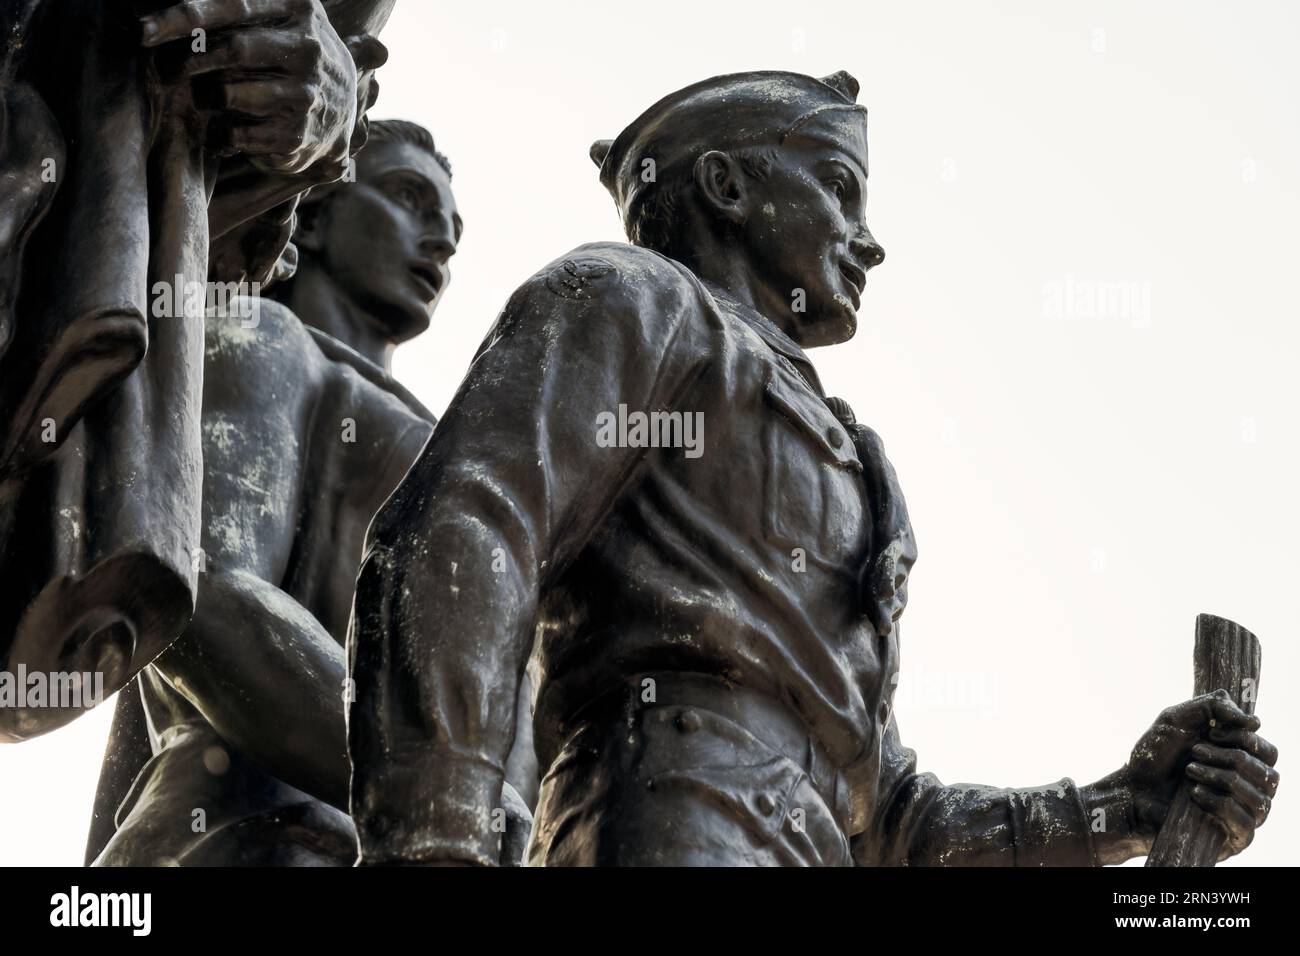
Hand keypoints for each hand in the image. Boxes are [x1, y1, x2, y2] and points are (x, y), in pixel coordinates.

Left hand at [142, 0, 359, 176]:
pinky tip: (221, 132)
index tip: (141, 31)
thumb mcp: (275, 14)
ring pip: (229, 94)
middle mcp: (309, 49)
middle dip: (188, 60)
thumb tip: (163, 13)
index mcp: (298, 8)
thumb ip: (233, 4)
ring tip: (204, 100)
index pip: (232, 5)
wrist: (341, 109)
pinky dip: (218, 135)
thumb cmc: (286, 53)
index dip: (182, 18)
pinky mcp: (298, 136)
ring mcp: (306, 94)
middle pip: (233, 49)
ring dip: (204, 98)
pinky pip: (236, 134)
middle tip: (165, 69)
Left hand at [1127, 690, 1278, 857]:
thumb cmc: (1153, 757)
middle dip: (1232, 758)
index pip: (1269, 752)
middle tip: (1195, 752)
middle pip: (1269, 774)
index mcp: (1240, 759)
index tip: (1211, 732)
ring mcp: (1242, 813)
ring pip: (1259, 798)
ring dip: (1221, 778)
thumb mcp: (1175, 719)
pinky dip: (1218, 802)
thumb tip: (1255, 722)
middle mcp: (1248, 787)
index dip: (1244, 739)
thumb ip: (1212, 706)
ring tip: (1190, 771)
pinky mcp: (1232, 836)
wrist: (1131, 790)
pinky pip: (1245, 821)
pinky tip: (1194, 794)